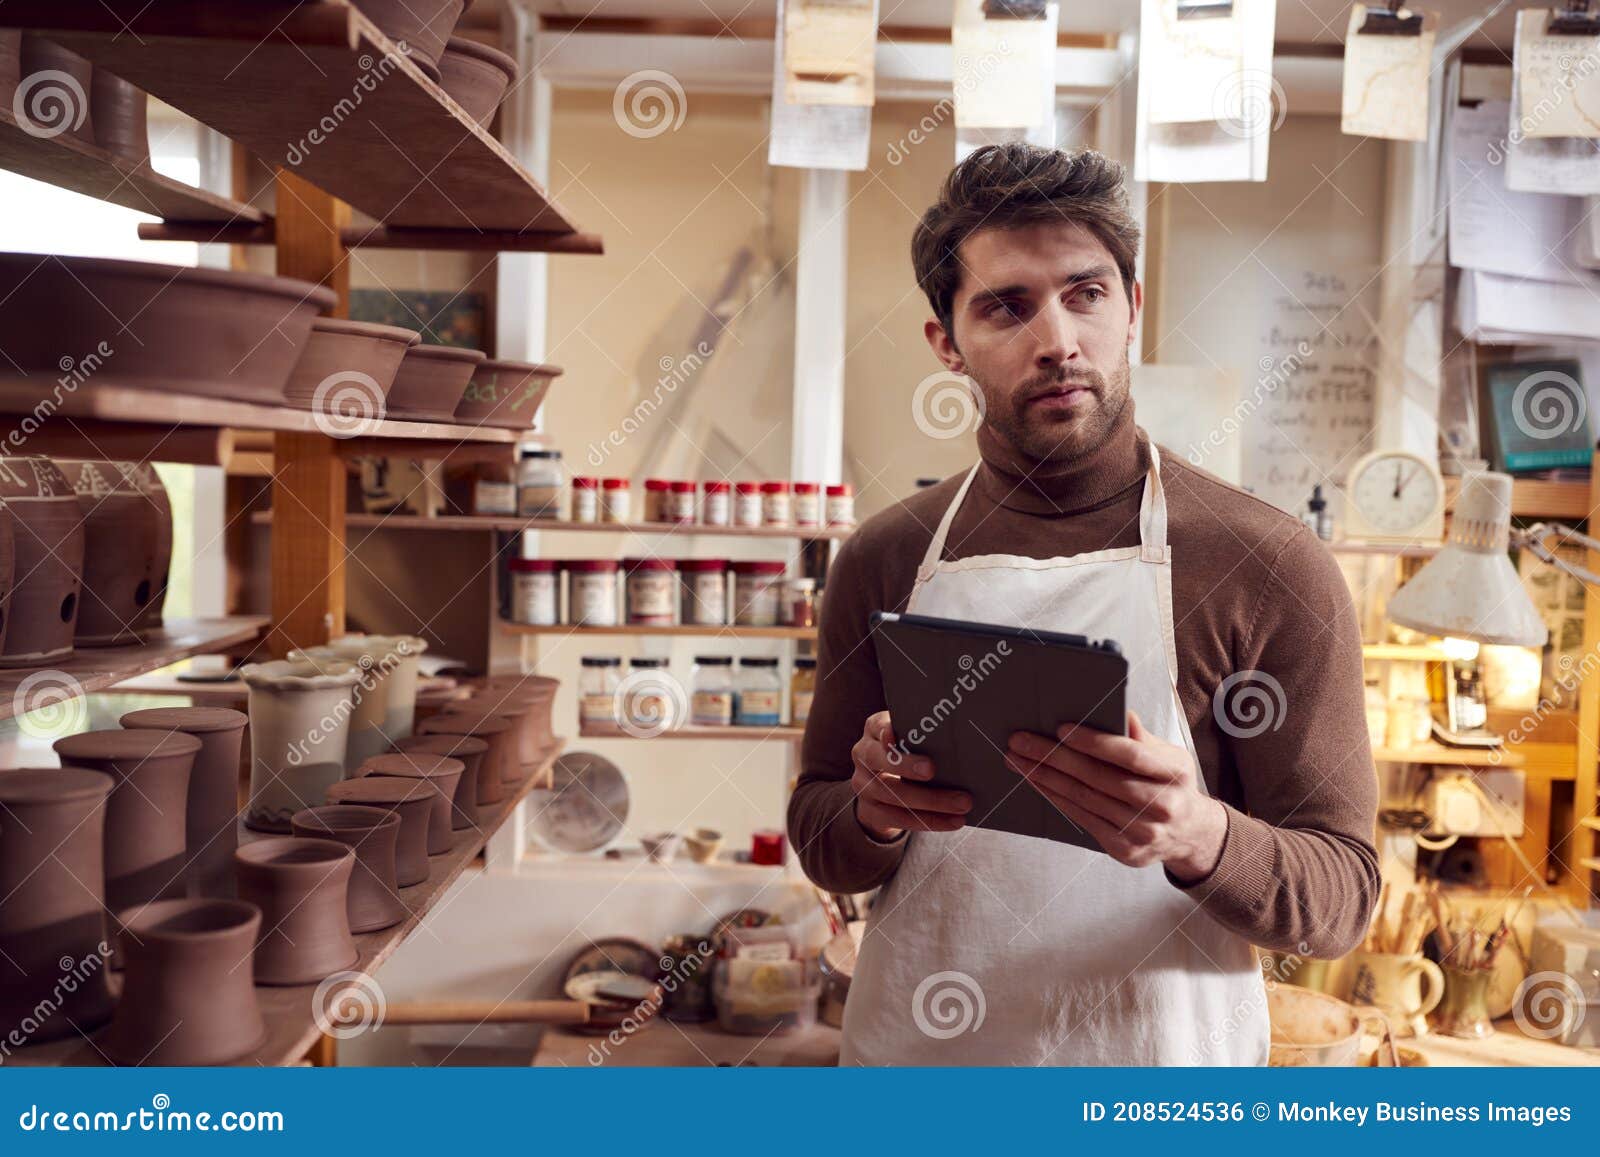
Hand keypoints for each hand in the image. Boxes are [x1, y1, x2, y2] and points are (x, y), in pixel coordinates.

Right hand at [850, 711, 971, 841]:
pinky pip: (899, 819)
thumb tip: (962, 738)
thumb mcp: (911, 738)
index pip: (877, 726)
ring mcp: (863, 785)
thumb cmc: (909, 753)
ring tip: (962, 803)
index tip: (896, 736)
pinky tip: (953, 821)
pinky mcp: (870, 810)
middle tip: (932, 770)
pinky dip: (929, 821)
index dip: (885, 730)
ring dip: (931, 801)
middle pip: (878, 759)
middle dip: (905, 766)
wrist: (881, 787)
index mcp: (875, 730)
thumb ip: (926, 735)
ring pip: (893, 795)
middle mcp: (863, 755)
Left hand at [1003, 710, 1225, 879]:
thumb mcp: (1170, 757)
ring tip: (1019, 760)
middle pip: (1098, 777)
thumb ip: (1143, 738)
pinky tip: (1038, 784)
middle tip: (1021, 741)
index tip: (1060, 728)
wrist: (1188, 834)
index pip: (1129, 755)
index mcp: (1175, 773)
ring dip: (1046, 778)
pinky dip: (1056, 799)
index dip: (1094, 741)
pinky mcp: (1125, 850)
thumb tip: (1122, 713)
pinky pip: (1083, 819)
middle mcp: (1161, 804)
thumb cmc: (1170, 784)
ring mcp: (1143, 831)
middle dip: (1054, 757)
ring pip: (1085, 798)